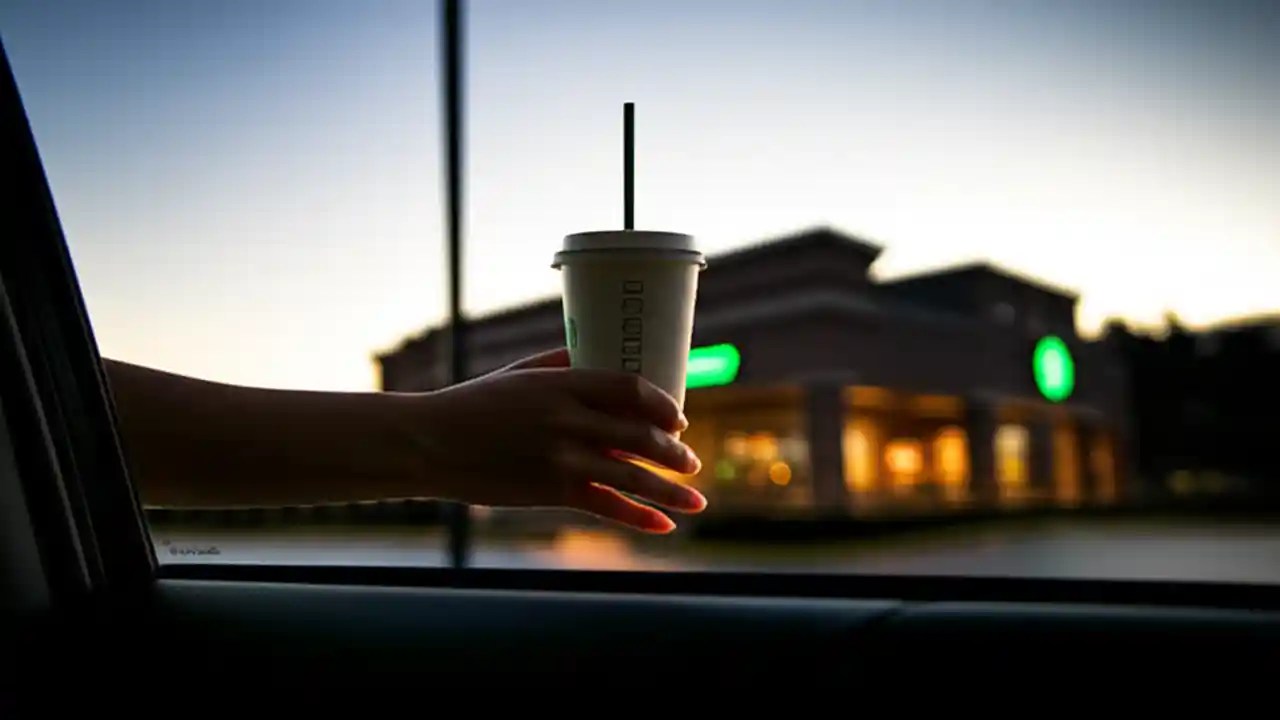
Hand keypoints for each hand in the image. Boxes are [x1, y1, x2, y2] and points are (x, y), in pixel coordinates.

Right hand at [409, 348, 705, 532]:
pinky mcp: (551, 489)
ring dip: (671, 488)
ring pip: (632, 474)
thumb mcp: (519, 373)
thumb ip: (562, 364)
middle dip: (674, 452)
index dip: (662, 404)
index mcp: (563, 382)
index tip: (678, 418)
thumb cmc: (474, 404)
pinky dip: (640, 517)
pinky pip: (607, 505)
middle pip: (640, 433)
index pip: (630, 388)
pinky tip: (664, 525)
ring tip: (695, 498)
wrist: (430, 442)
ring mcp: (562, 455)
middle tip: (691, 462)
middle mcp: (569, 418)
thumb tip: (598, 358)